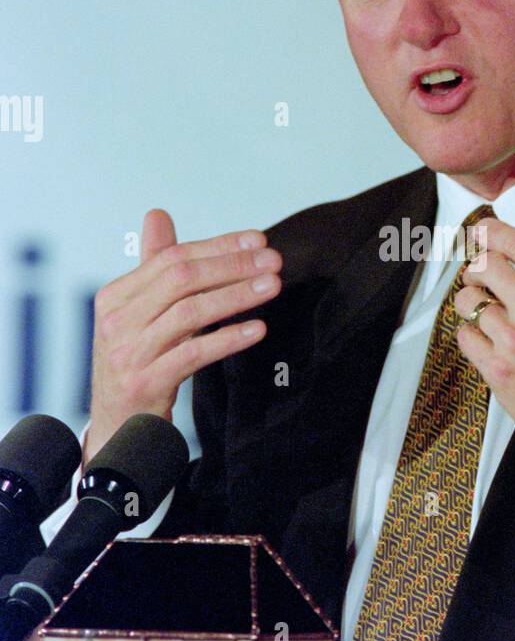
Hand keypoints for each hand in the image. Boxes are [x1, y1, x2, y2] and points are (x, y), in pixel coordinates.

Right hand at [86, 209, 281, 463]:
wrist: (117, 425)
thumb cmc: (135, 362)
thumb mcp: (138, 312)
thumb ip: (152, 265)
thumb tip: (158, 215)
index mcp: (115, 295)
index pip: (172, 258)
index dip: (218, 246)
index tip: (258, 240)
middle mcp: (116, 320)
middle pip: (182, 279)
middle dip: (233, 266)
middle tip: (273, 261)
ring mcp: (128, 352)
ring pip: (189, 313)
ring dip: (236, 296)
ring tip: (272, 287)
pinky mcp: (145, 382)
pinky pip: (193, 354)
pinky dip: (228, 339)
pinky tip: (256, 329)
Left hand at [454, 197, 514, 477]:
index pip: (511, 241)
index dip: (490, 233)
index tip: (486, 235)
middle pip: (481, 265)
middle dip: (480, 267)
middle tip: (486, 278)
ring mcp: (513, 341)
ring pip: (467, 301)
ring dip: (472, 301)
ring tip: (487, 310)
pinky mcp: (497, 372)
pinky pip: (463, 337)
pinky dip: (470, 335)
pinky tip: (488, 340)